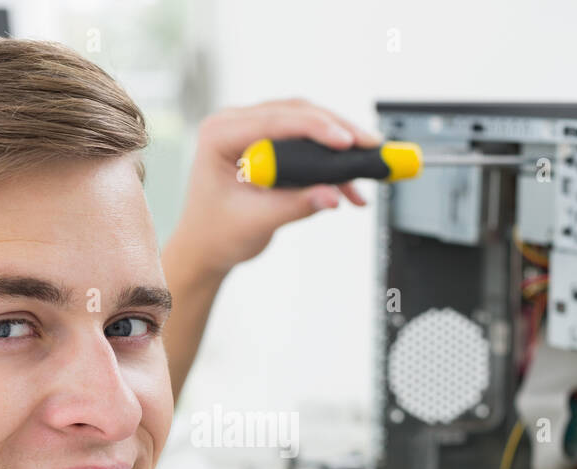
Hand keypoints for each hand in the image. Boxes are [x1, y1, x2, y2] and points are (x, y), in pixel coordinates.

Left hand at [166, 99, 381, 275]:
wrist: (205, 247)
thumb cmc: (216, 234)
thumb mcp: (256, 222)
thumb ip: (295, 206)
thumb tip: (334, 196)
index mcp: (220, 135)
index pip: (275, 120)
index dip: (316, 128)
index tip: (347, 142)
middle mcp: (235, 124)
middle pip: (296, 114)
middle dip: (338, 131)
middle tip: (371, 146)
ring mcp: (252, 131)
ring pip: (307, 124)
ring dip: (339, 145)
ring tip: (368, 166)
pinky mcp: (269, 144)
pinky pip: (306, 144)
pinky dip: (330, 164)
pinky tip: (350, 188)